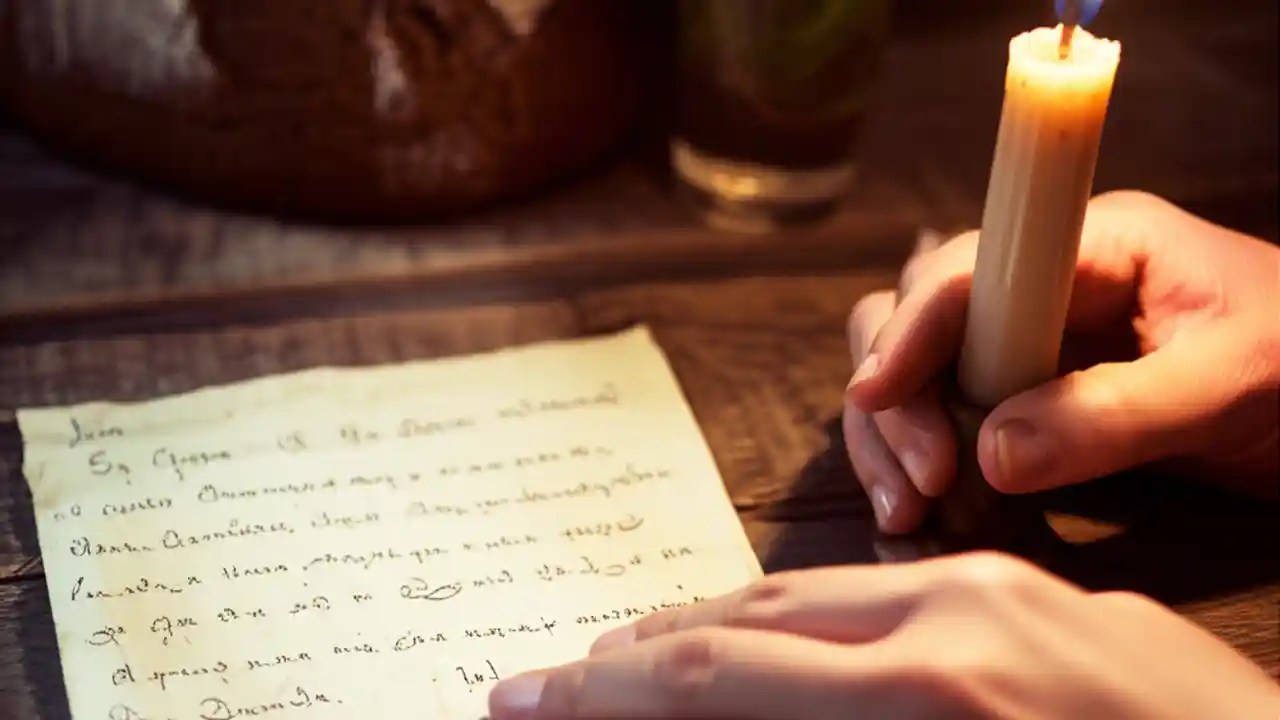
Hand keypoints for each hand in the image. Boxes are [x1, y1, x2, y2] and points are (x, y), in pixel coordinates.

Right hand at [487, 552, 1279, 718]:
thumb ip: (815, 712)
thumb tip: (731, 698)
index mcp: (937, 691)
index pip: (722, 675)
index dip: (609, 688)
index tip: (525, 692)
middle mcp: (962, 614)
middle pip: (751, 620)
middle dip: (641, 651)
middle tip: (560, 671)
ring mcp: (1010, 590)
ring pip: (816, 592)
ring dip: (718, 626)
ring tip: (644, 650)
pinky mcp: (1047, 589)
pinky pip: (891, 592)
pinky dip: (813, 619)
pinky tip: (777, 637)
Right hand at [844, 190, 1279, 533]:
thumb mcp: (1232, 382)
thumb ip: (1116, 415)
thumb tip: (990, 456)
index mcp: (1089, 245)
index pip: (968, 271)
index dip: (911, 330)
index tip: (876, 394)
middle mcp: (1039, 283)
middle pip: (914, 317)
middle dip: (896, 401)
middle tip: (922, 487)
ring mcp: (1029, 339)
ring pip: (915, 370)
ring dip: (894, 439)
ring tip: (911, 514)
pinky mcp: (1028, 394)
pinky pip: (948, 418)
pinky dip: (925, 464)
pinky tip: (934, 512)